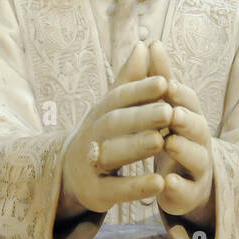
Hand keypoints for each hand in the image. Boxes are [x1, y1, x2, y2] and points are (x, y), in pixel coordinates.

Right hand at [58, 43, 169, 218]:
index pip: (119, 98)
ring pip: (112, 154)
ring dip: (136, 147)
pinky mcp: (94, 193)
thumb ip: (131, 80)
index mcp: (100, 113)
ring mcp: (90, 165)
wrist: (70, 175)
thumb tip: (145, 45)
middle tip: (168, 112)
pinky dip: (136, 187)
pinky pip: (115, 189)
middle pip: (115, 124)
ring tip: (161, 141)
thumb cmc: (102, 135)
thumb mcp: (113, 108)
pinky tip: (160, 183)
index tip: (164, 83)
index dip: (140, 90)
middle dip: (141, 117)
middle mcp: (91, 135)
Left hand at [148, 41, 213, 224]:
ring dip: (184, 150)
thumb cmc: (172, 135)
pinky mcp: (190, 193)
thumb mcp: (165, 108)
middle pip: (198, 128)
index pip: (188, 102)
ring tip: (169, 144)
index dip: (179, 94)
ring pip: (197, 158)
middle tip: (171, 114)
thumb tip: (153, 43)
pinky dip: (178, 187)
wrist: (182, 180)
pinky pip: (188, 191)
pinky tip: (167, 183)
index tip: (166, 85)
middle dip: (186, 120)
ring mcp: (198, 168)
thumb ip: (159, 78)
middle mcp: (199, 141)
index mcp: (190, 118)